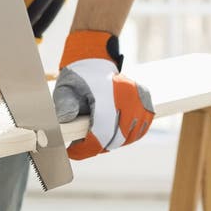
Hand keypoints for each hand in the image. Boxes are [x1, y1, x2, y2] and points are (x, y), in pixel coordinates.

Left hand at [53, 30, 153, 159]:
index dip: (86, 148)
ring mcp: (139, 97)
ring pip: (129, 135)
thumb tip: (66, 123)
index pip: (101, 134)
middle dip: (99, 146)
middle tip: (83, 145)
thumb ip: (64, 106)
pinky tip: (115, 133)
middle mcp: (127, 95)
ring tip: (98, 137)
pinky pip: (141, 127)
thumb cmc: (79, 76)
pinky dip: (129, 135)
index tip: (73, 152)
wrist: (95, 58)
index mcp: (106, 93)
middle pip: (116, 138)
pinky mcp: (146, 98)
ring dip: (114, 141)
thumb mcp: (66, 88)